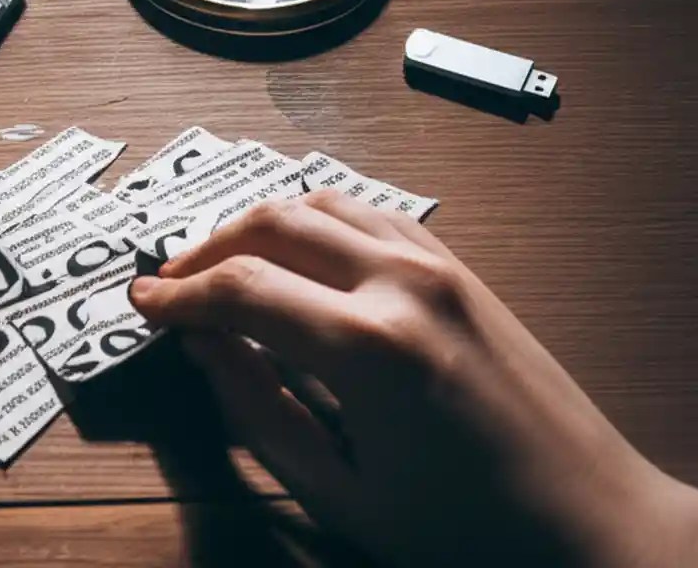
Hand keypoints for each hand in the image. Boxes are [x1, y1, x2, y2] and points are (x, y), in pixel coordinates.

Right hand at [132, 191, 697, 566]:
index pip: (241, 289)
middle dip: (207, 249)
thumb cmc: (463, 527)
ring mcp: (439, 266)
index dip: (178, 296)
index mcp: (368, 347)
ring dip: (257, 225)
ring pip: (320, 202)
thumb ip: (258, 412)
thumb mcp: (340, 491)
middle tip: (169, 284)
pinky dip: (315, 219)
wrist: (588, 521)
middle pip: (274, 223)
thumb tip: (204, 350)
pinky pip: (370, 213)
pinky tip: (296, 253)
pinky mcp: (461, 269)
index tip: (142, 306)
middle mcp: (403, 283)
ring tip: (221, 265)